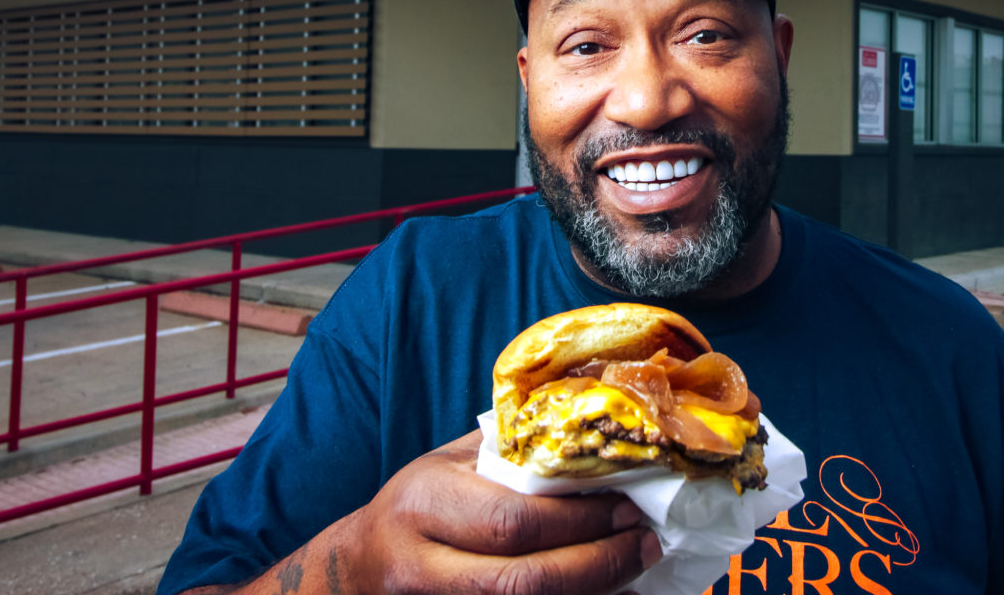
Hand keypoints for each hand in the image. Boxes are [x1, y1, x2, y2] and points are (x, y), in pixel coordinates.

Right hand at [353, 430, 660, 593]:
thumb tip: (596, 425)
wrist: (356, 572)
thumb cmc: (419, 506)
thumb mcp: (450, 466)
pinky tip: (608, 594)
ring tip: (638, 570)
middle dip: (599, 564)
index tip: (631, 506)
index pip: (512, 520)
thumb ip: (513, 451)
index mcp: (425, 503)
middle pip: (523, 581)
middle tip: (648, 543)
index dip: (580, 521)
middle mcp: (422, 566)